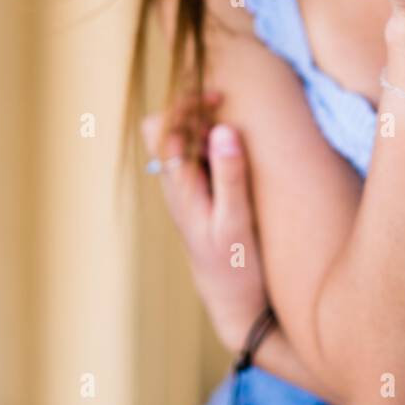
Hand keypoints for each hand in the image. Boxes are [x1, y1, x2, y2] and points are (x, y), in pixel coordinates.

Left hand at [140, 88, 268, 354]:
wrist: (236, 305)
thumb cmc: (237, 267)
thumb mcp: (237, 221)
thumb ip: (230, 175)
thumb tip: (223, 129)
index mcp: (179, 187)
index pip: (162, 128)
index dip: (184, 104)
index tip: (218, 99)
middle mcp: (177, 186)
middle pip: (168, 129)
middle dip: (194, 109)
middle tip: (227, 105)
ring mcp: (189, 192)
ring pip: (184, 142)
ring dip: (206, 126)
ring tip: (237, 124)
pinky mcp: (205, 199)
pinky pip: (200, 159)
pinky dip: (216, 144)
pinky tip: (242, 149)